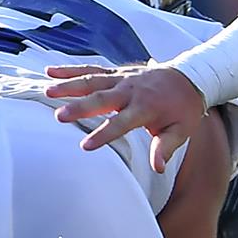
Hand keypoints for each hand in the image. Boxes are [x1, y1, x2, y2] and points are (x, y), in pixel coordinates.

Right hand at [46, 64, 205, 172]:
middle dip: (80, 107)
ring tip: (48, 91)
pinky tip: (50, 72)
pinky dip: (71, 70)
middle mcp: (131, 91)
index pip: (121, 123)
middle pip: (101, 100)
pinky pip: (91, 70)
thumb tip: (158, 167)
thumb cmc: (183, 109)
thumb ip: (166, 148)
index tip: (85, 146)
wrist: (189, 78)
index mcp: (146, 108)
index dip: (104, 134)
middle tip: (58, 116)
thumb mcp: (181, 130)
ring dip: (69, 85)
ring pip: (92, 81)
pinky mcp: (116, 73)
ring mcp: (122, 79)